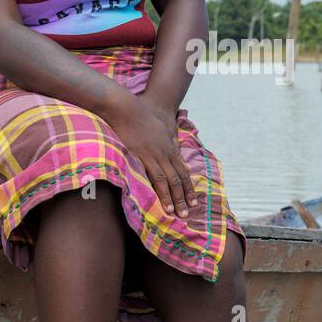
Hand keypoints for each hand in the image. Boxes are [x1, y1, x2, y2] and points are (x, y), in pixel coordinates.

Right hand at [104, 95, 198, 216]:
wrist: (127, 107)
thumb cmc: (144, 115)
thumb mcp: (163, 128)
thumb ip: (171, 142)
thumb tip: (179, 152)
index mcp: (170, 148)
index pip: (183, 173)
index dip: (189, 189)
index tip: (194, 202)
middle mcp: (163, 153)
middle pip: (176, 179)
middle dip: (183, 198)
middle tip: (187, 214)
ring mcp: (150, 154)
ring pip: (164, 180)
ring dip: (169, 197)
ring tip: (172, 212)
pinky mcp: (136, 155)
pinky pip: (145, 174)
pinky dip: (150, 186)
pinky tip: (152, 198)